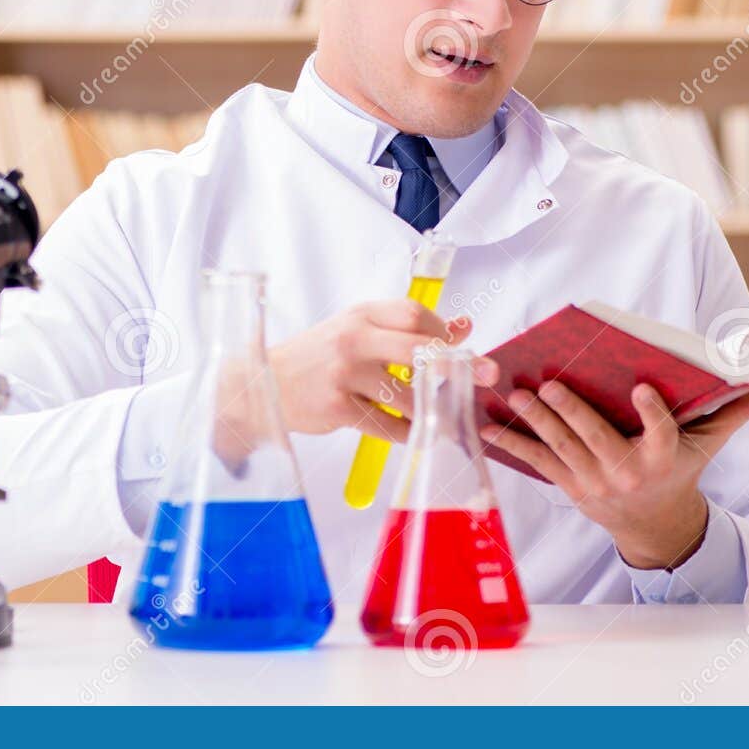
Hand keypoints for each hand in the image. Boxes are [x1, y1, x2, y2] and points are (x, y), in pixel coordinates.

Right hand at [262, 299, 498, 444]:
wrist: (262, 384)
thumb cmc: (316, 358)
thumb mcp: (357, 331)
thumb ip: (405, 330)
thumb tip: (464, 326)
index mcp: (361, 315)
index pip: (415, 314)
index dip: (444, 333)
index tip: (460, 350)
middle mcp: (353, 339)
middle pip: (418, 348)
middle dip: (458, 364)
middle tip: (485, 376)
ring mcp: (344, 373)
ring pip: (407, 395)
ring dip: (432, 411)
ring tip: (445, 418)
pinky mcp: (337, 407)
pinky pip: (387, 425)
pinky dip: (407, 433)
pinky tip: (414, 434)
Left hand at [478, 380, 748, 570]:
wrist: (655, 524)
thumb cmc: (681, 470)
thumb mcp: (709, 444)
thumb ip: (736, 412)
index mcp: (664, 458)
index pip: (662, 433)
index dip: (653, 413)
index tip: (643, 387)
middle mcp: (628, 472)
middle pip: (598, 439)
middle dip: (573, 412)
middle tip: (551, 384)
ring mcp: (595, 482)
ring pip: (562, 448)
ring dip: (536, 422)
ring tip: (517, 394)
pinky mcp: (570, 486)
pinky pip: (538, 463)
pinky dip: (512, 444)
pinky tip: (487, 425)